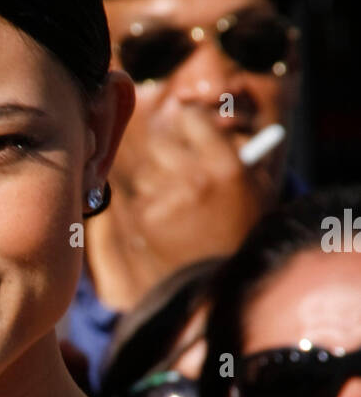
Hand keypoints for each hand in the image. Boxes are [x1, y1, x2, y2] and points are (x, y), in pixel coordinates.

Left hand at [116, 100, 284, 269]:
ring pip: (146, 171)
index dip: (188, 122)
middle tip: (174, 160)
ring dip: (157, 180)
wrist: (222, 278)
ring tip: (178, 201)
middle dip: (166, 151)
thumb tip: (214, 118)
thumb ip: (236, 151)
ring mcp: (168, 199)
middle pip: (160, 142)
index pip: (190, 119)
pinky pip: (141, 197)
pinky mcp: (148, 219)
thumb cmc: (242, 228)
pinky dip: (150, 205)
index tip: (188, 126)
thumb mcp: (255, 187)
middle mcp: (195, 178)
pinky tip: (170, 221)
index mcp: (225, 165)